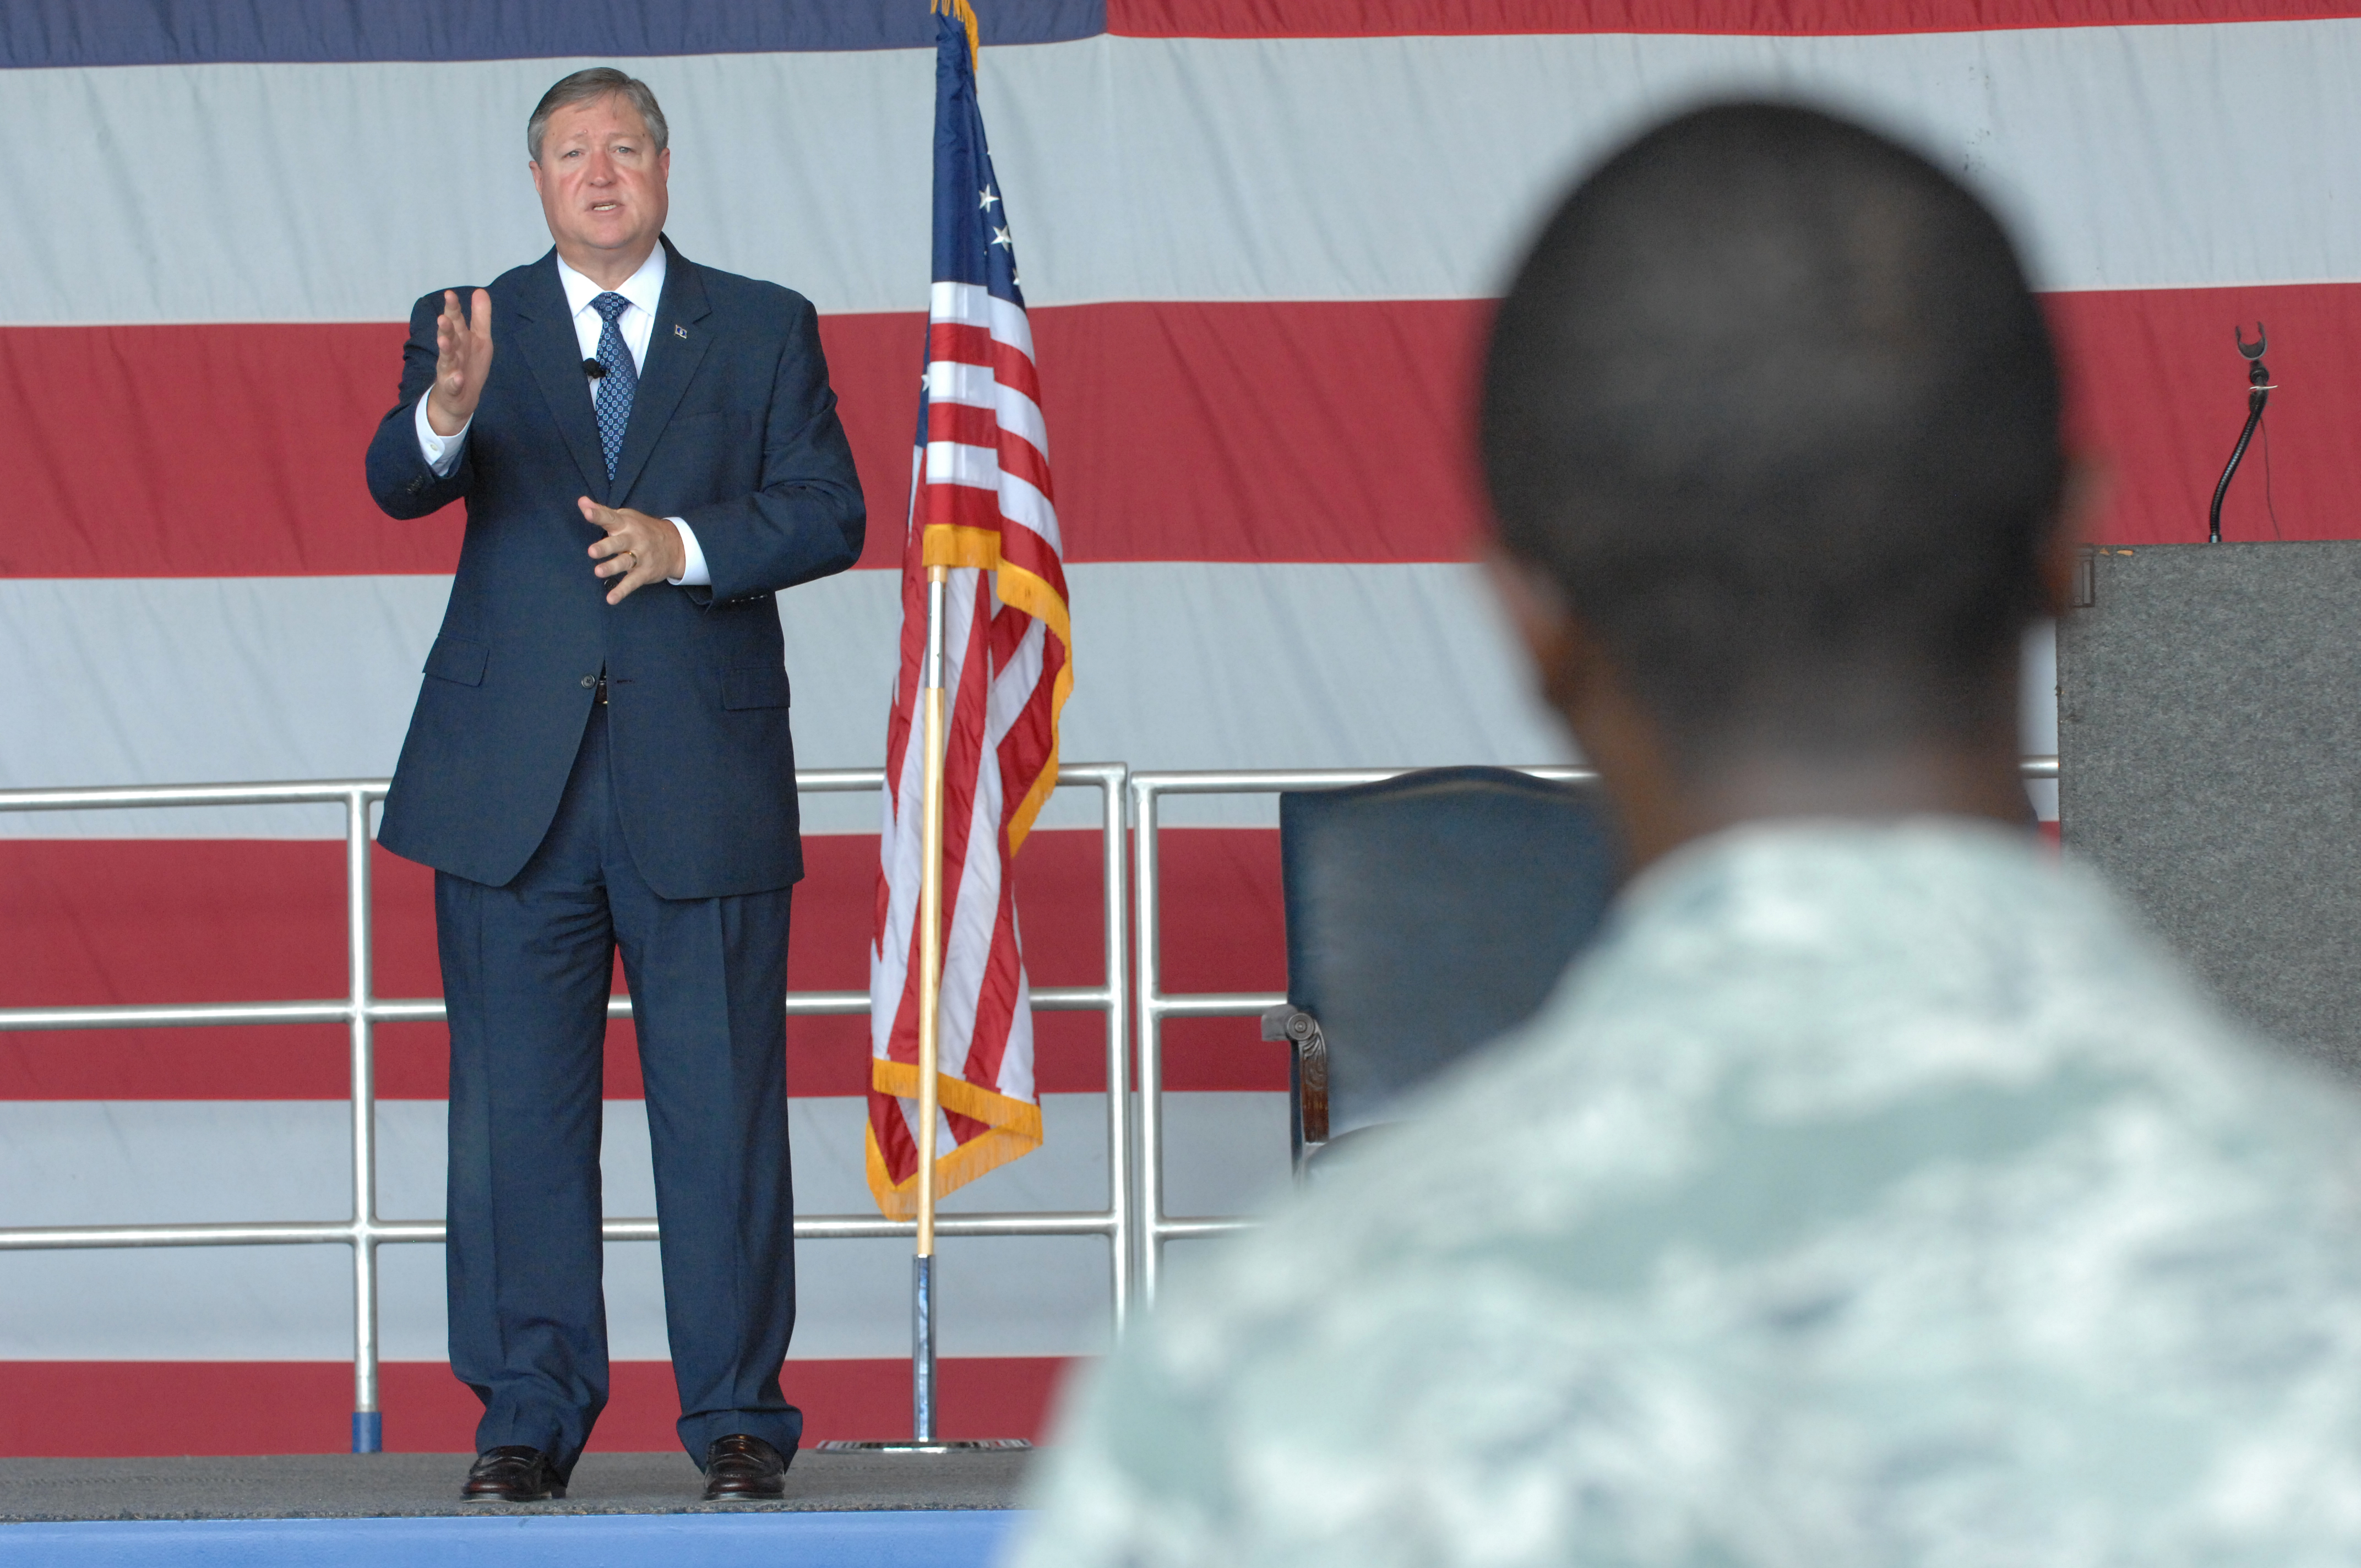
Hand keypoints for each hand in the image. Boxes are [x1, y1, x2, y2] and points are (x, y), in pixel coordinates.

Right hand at [426, 288, 492, 435]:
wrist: (460, 397)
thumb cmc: (469, 362)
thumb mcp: (479, 338)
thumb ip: (480, 316)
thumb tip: (480, 290)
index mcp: (460, 338)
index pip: (455, 320)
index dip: (453, 308)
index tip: (450, 294)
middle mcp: (452, 351)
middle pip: (449, 337)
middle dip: (446, 328)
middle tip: (443, 317)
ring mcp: (450, 370)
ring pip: (446, 358)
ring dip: (445, 349)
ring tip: (443, 340)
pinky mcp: (452, 388)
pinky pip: (453, 384)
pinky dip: (455, 381)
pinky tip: (458, 378)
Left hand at [582, 499, 684, 603]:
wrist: (676, 545)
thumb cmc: (642, 529)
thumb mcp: (625, 517)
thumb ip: (602, 512)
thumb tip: (581, 501)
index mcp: (626, 524)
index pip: (611, 518)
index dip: (598, 515)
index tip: (587, 512)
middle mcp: (633, 539)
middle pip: (618, 542)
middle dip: (606, 547)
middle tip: (592, 551)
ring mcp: (640, 557)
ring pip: (625, 562)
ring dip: (612, 567)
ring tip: (598, 572)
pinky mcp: (644, 573)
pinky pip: (632, 583)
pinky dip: (622, 591)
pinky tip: (611, 599)